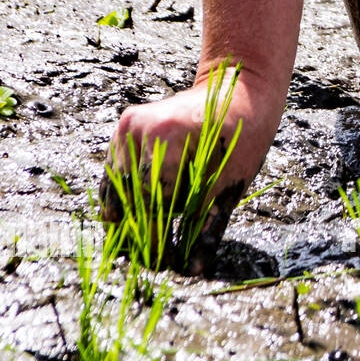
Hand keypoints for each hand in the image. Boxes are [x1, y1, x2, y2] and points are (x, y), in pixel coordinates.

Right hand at [100, 70, 280, 275]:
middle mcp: (140, 129)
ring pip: (116, 182)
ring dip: (123, 212)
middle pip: (129, 194)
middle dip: (138, 230)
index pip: (152, 203)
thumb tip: (195, 268)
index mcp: (167, 140)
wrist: (238, 92)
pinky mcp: (125, 125)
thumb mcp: (232, 182)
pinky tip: (124, 215)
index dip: (155, 237)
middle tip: (148, 260)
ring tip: (132, 244)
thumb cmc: (243, 139)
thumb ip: (209, 222)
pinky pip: (115, 166)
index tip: (161, 263)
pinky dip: (120, 190)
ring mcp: (128, 125)